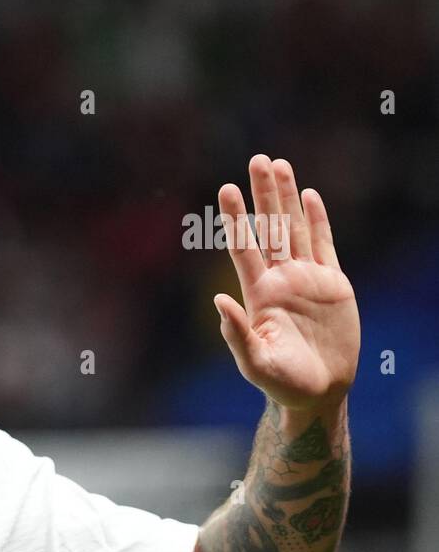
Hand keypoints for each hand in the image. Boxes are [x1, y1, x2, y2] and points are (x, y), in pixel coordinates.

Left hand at [214, 155, 359, 411]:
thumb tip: (219, 301)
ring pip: (295, 228)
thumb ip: (237, 333)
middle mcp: (280, 279)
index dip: (236, 218)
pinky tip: (310, 196)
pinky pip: (324, 245)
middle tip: (257, 160)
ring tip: (278, 165)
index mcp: (259, 294)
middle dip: (263, 195)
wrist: (318, 391)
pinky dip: (318, 221)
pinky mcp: (332, 285)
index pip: (245, 247)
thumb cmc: (280, 382)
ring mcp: (306, 279)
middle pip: (270, 227)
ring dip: (287, 197)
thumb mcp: (254, 362)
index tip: (226, 189)